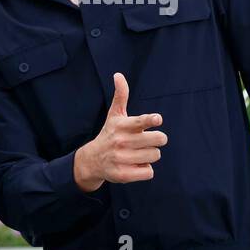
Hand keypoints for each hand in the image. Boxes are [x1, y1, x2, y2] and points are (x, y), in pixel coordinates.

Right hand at [74, 73, 167, 191]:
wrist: (91, 160)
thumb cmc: (110, 134)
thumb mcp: (114, 115)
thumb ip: (120, 95)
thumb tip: (118, 75)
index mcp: (122, 126)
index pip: (140, 122)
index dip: (151, 120)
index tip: (157, 120)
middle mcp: (120, 142)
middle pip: (158, 140)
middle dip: (157, 140)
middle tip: (149, 140)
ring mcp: (121, 159)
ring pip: (155, 156)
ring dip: (150, 155)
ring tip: (138, 153)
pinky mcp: (123, 175)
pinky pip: (149, 172)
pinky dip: (145, 169)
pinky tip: (135, 165)